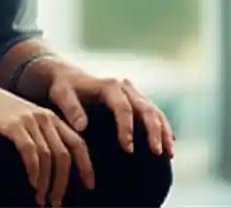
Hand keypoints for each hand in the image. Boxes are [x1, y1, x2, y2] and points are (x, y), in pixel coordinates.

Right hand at [0, 76, 94, 206]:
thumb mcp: (21, 120)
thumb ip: (36, 135)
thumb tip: (47, 166)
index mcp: (50, 117)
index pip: (78, 143)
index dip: (86, 166)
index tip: (89, 186)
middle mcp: (44, 117)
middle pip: (65, 154)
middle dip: (63, 183)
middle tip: (56, 203)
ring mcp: (28, 119)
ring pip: (49, 156)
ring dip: (47, 183)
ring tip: (42, 200)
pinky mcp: (11, 124)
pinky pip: (30, 151)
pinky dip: (34, 170)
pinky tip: (33, 184)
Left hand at [46, 66, 174, 157]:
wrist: (69, 78)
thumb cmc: (63, 88)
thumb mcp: (61, 94)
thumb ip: (71, 109)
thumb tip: (83, 126)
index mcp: (109, 86)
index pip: (124, 107)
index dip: (127, 128)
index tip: (128, 149)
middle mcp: (125, 88)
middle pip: (146, 108)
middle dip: (154, 131)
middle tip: (157, 152)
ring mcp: (132, 94)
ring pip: (154, 111)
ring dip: (164, 131)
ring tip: (169, 153)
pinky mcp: (135, 102)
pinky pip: (154, 114)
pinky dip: (163, 127)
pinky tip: (169, 143)